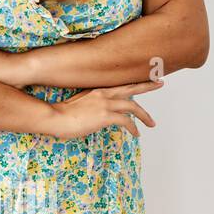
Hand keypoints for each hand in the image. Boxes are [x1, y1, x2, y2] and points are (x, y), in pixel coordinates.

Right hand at [46, 80, 162, 138]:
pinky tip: (136, 134)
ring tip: (152, 123)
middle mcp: (103, 93)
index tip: (141, 79)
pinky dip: (133, 128)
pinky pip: (126, 122)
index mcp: (96, 89)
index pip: (118, 83)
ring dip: (145, 115)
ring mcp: (105, 104)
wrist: (53, 117)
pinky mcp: (106, 116)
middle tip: (160, 83)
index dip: (131, 81)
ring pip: (133, 106)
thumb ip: (88, 104)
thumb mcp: (76, 103)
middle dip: (146, 86)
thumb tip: (94, 113)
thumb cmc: (59, 113)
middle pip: (130, 88)